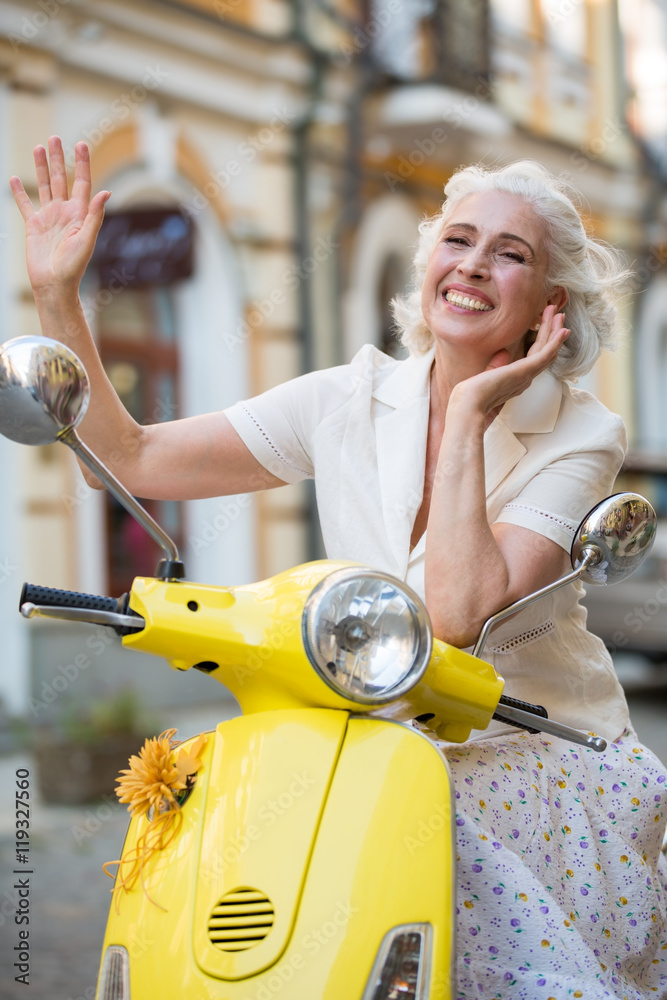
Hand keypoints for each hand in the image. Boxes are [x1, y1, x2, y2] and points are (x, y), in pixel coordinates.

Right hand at [9, 136, 109, 293]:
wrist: (54, 284)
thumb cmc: (73, 267)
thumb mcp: (86, 239)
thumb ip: (95, 216)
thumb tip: (106, 192)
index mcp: (80, 214)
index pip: (82, 183)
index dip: (81, 163)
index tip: (80, 144)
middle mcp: (64, 213)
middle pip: (61, 179)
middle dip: (58, 158)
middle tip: (55, 138)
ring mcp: (48, 218)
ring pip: (44, 186)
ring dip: (41, 167)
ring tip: (38, 147)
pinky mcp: (33, 226)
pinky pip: (25, 205)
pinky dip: (19, 192)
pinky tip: (14, 179)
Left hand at [453, 305, 569, 428]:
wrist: (468, 404)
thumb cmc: (472, 395)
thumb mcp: (486, 376)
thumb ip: (496, 365)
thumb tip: (503, 352)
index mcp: (516, 380)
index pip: (534, 358)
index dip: (542, 342)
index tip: (544, 325)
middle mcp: (525, 379)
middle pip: (545, 353)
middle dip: (552, 333)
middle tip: (558, 315)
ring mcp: (527, 375)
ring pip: (548, 351)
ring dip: (555, 332)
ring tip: (560, 315)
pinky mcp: (525, 371)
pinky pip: (545, 355)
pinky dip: (555, 342)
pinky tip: (562, 330)